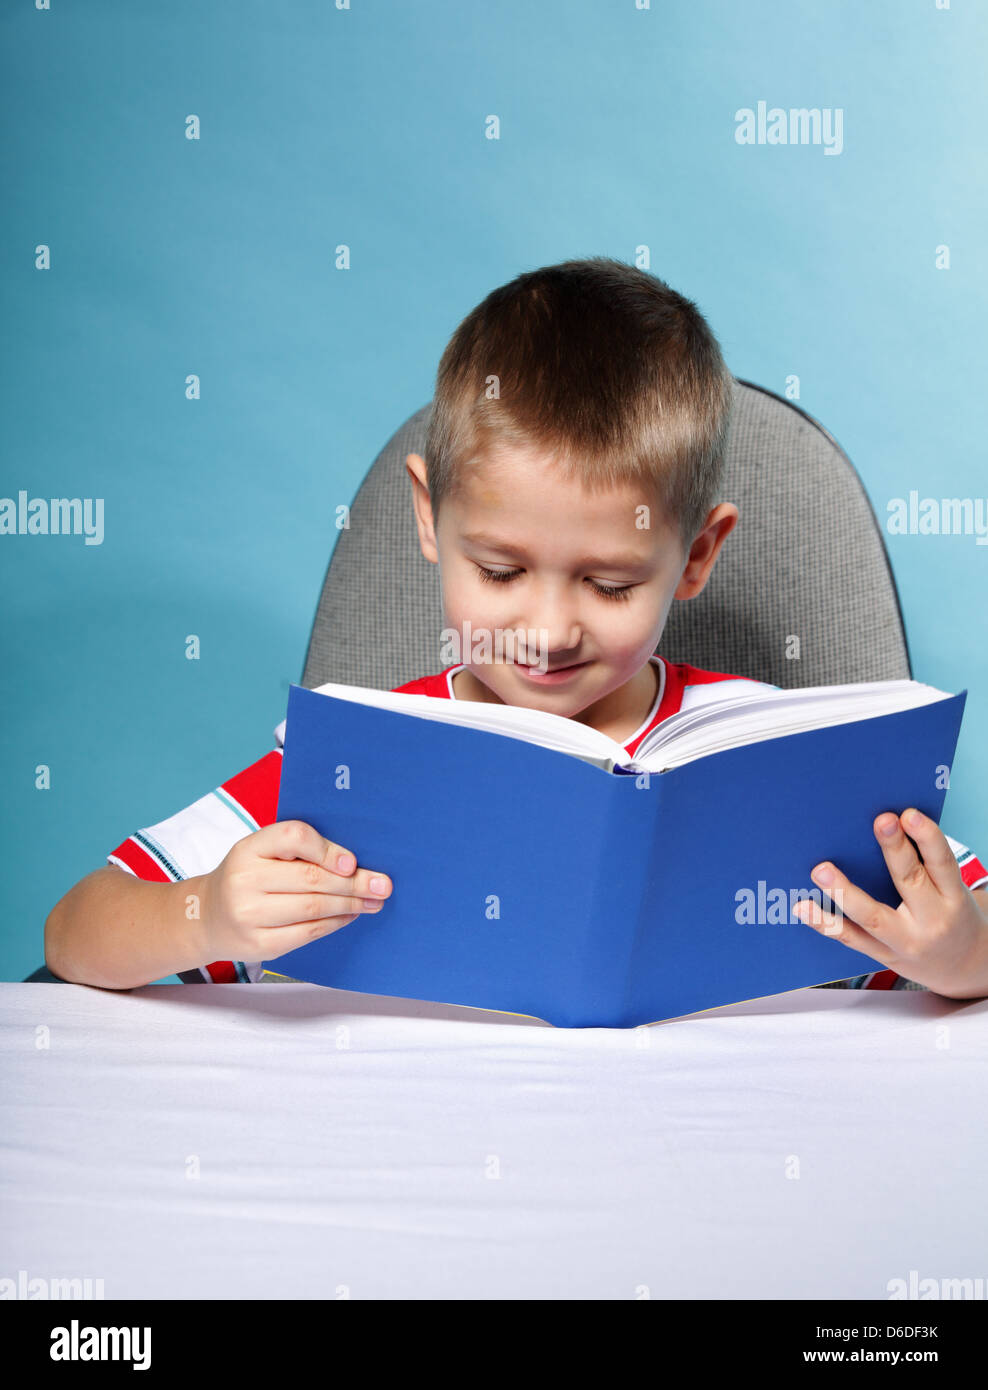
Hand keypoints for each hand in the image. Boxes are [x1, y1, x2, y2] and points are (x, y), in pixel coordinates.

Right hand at [198, 820, 391, 964]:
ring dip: (351, 904)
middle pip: (311, 879)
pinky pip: (308, 933)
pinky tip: (350, 915)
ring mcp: (249, 915)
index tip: (352, 862)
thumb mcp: (261, 852)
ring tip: (373, 901)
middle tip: (382, 884)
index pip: (293, 838)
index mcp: (248, 848)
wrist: (205, 917)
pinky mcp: (259, 944)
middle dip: (354, 883)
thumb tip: (353, 862)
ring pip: (314, 908)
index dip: (327, 850)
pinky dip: (335, 923)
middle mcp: (244, 880)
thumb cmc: (247, 877)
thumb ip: (299, 850)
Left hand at [791, 808, 987, 998]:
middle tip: (880, 821)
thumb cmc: (951, 914)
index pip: (942, 864)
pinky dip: (825, 923)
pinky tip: (803, 906)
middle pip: (909, 881)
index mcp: (953, 897)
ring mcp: (905, 942)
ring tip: (821, 870)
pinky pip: (851, 938)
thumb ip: (925, 863)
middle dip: (894, 850)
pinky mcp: (884, 955)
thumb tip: (888, 824)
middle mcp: (931, 921)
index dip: (928, 838)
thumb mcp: (951, 889)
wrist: (965, 967)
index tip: (909, 814)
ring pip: (872, 917)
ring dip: (844, 892)